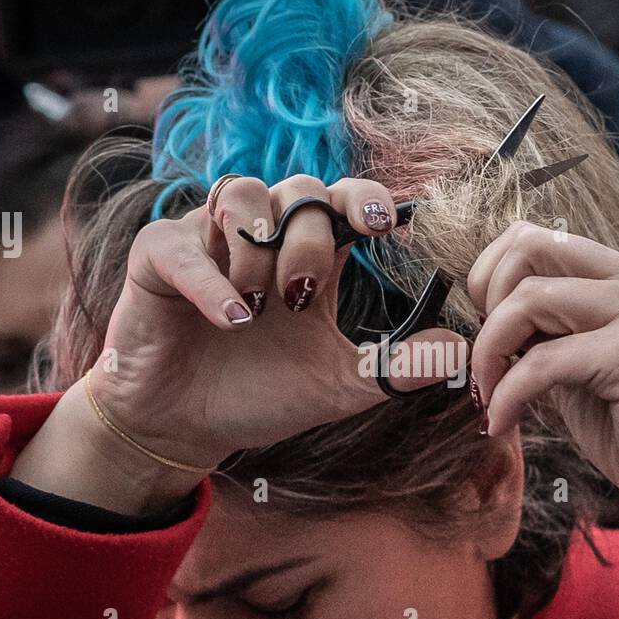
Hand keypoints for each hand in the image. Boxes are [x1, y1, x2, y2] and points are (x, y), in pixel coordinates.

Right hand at [13, 174, 461, 512]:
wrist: (187, 428)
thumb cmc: (261, 394)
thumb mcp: (338, 385)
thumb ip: (397, 369)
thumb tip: (461, 352)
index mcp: (309, 253)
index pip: (343, 197)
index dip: (363, 196)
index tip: (383, 223)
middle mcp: (260, 234)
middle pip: (299, 191)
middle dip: (311, 241)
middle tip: (302, 299)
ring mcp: (208, 239)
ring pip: (239, 194)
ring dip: (258, 249)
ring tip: (260, 310)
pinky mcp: (157, 257)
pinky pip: (183, 244)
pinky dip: (212, 280)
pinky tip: (234, 319)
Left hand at [468, 222, 618, 566]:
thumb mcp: (582, 372)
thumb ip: (545, 338)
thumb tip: (485, 327)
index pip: (534, 236)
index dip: (490, 275)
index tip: (484, 330)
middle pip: (526, 250)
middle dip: (485, 305)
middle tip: (485, 364)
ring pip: (527, 299)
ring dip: (490, 354)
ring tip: (490, 398)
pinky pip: (540, 362)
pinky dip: (507, 395)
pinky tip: (503, 423)